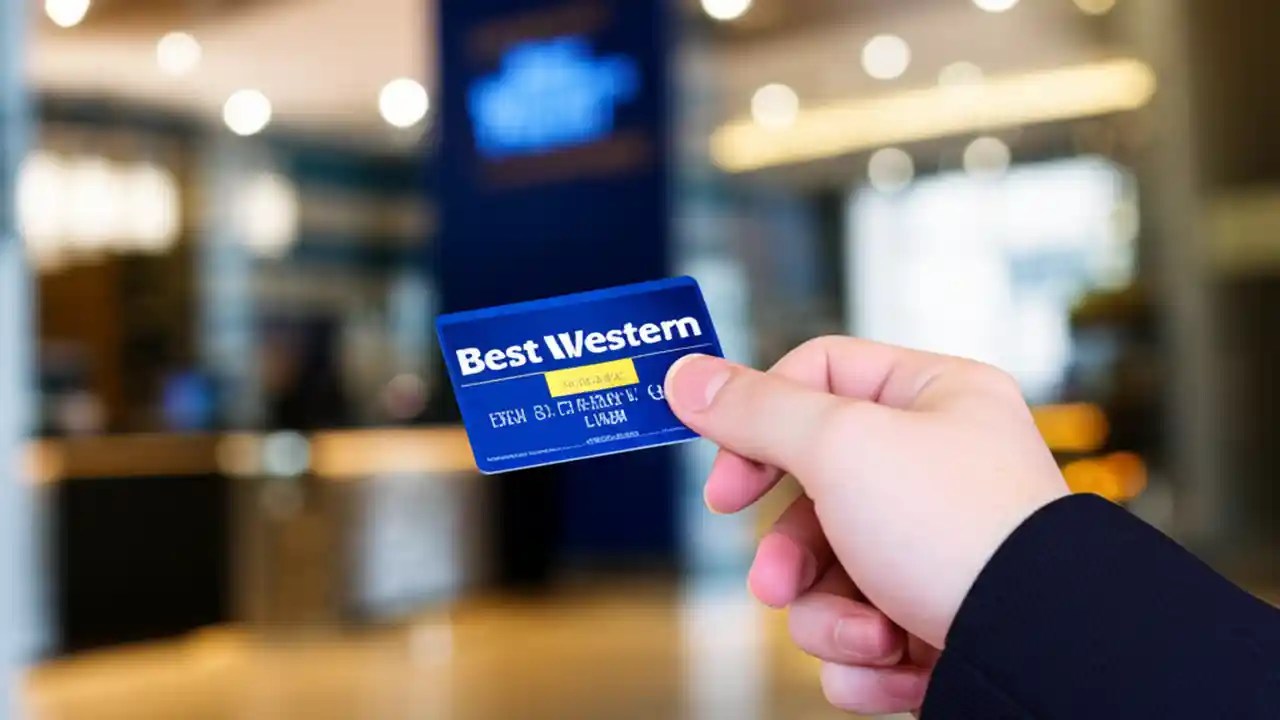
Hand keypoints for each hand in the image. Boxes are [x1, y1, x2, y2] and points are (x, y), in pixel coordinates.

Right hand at [665, 337, 1068, 713]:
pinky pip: (857, 630)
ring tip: (867, 634)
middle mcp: (938, 468)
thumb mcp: (841, 447)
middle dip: (790, 554)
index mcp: (936, 398)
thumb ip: (756, 411)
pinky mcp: (934, 617)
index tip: (725, 481)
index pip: (819, 374)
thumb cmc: (960, 531)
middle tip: (776, 584)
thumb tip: (686, 376)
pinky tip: (896, 660)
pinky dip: (862, 655)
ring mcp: (937, 548)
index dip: (759, 421)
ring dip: (827, 616)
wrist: (1036, 653)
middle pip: (811, 491)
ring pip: (826, 573)